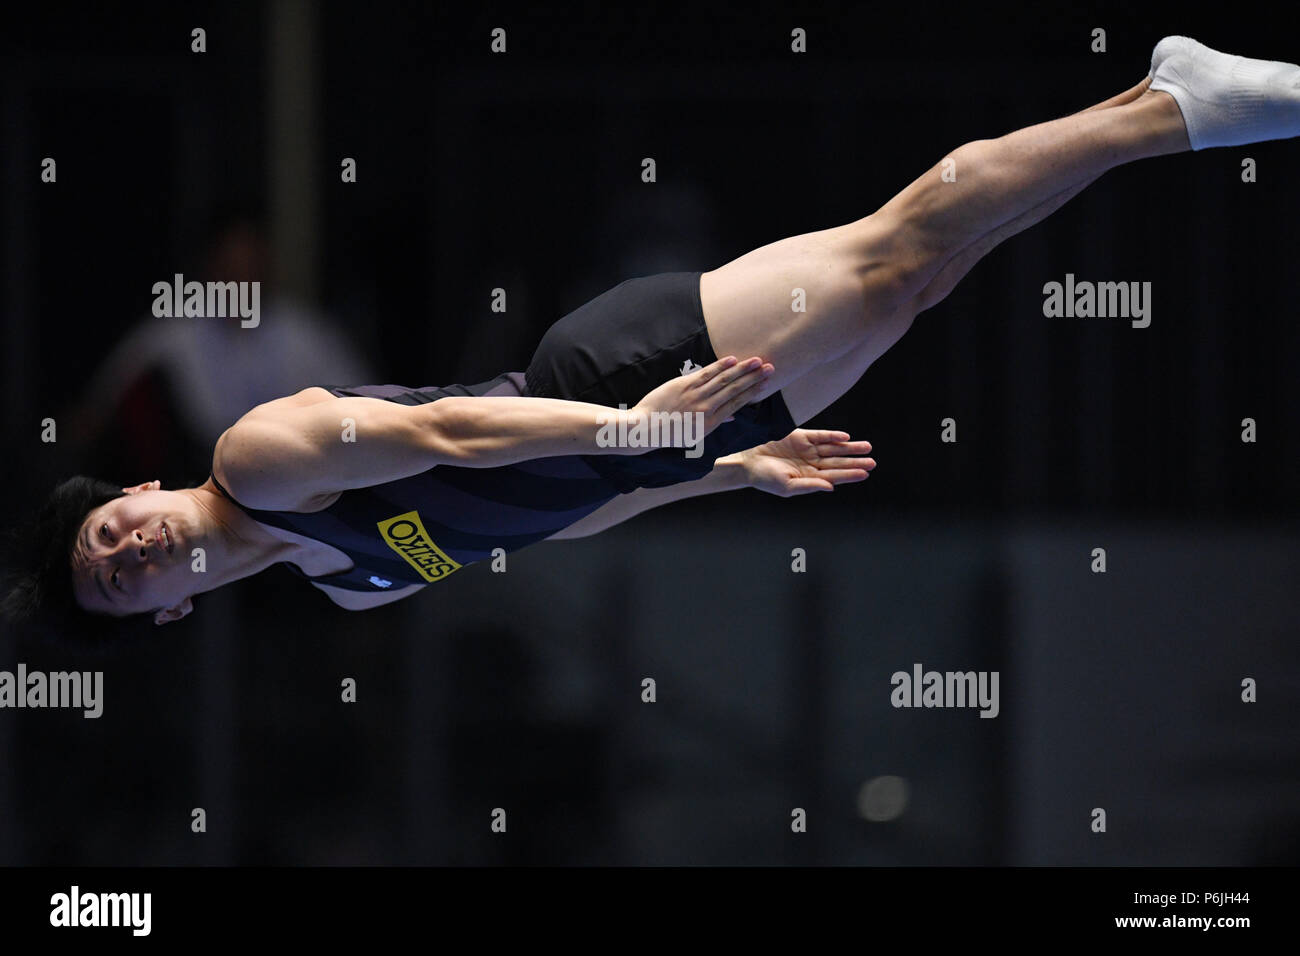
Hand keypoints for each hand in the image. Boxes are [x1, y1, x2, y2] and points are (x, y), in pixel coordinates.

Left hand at [630, 356, 773, 444]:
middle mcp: (706, 409)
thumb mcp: (695, 433)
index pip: (738, 403)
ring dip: (742, 370)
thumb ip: (716, 422)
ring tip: (757, 361)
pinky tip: (732, 360)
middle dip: (754, 378)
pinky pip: (706, 374)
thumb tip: (734, 415)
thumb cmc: (670, 432)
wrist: (645, 429)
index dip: (753, 392)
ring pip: (724, 381)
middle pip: (735, 390)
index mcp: (711, 423)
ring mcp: (695, 397)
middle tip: (770, 368)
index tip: (766, 383)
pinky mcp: (683, 386)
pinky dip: (719, 366)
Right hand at [739, 429, 874, 495]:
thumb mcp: (787, 487)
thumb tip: (831, 487)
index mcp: (810, 478)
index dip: (850, 474)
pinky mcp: (801, 437)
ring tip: (866, 447)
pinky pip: (820, 436)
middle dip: (855, 461)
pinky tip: (845, 437)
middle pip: (838, 462)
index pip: (835, 476)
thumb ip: (810, 485)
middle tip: (872, 461)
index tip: (865, 473)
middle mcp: (811, 464)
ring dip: (849, 448)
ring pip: (833, 448)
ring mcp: (807, 450)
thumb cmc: (765, 479)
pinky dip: (833, 436)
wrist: (748, 462)